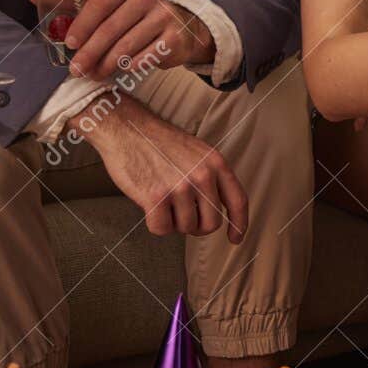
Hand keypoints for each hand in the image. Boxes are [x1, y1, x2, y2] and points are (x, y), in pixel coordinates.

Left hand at [47, 0, 212, 79]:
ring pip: (127, 46)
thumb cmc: (134, 15)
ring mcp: (165, 15)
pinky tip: (120, 71)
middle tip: (76, 70)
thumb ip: (72, 0)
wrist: (178, 27)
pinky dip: (129, 67)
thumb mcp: (106, 3)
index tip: (70, 44)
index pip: (100, 2)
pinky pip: (145, 57)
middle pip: (111, 27)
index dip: (82, 25)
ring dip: (106, 64)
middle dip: (90, 52)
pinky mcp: (175, 37)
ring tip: (94, 74)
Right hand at [77, 97, 247, 239]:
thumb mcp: (198, 153)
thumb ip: (211, 177)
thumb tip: (216, 211)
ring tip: (164, 202)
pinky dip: (156, 224)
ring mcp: (180, 186)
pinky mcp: (156, 197)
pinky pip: (162, 229)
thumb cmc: (160, 143)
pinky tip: (150, 207)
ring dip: (174, 222)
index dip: (239, 224)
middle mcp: (202, 175)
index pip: (238, 201)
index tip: (235, 238)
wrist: (128, 129)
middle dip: (197, 226)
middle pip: (211, 224)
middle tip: (183, 216)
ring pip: (186, 228)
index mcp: (216, 163)